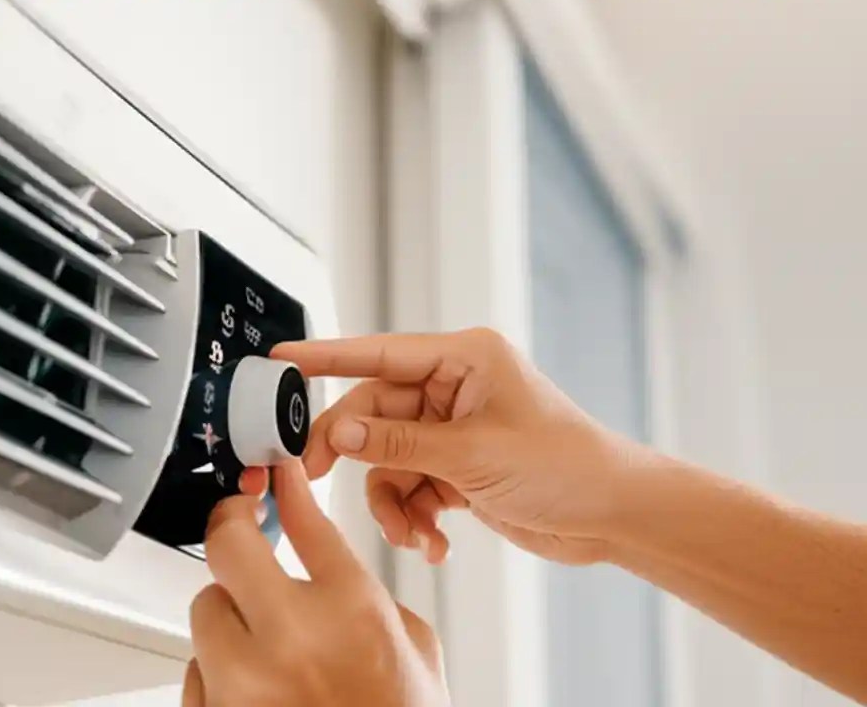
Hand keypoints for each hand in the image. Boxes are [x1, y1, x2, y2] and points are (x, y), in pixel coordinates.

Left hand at [182, 461, 447, 706]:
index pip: (305, 520)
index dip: (282, 488)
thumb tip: (326, 561)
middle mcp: (292, 641)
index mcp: (352, 612)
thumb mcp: (413, 650)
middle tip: (237, 524)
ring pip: (203, 608)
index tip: (270, 476)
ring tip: (262, 642)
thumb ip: (368, 596)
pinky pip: (193, 671)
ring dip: (228, 615)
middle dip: (232, 528)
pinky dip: (217, 672)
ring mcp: (245, 685)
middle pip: (227, 545)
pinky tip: (255, 686)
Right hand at [273, 328, 652, 565]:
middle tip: (315, 477)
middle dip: (352, 453)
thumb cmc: (567, 465)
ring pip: (385, 459)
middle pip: (372, 412)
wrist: (613, 515)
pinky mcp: (456, 467)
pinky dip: (414, 517)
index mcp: (462, 359)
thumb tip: (340, 431)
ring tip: (412, 532)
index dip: (325, 356)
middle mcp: (453, 389)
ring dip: (391, 501)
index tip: (281, 357)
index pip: (377, 353)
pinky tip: (435, 541)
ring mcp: (453, 430)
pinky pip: (408, 487)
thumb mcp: (472, 454)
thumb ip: (398, 443)